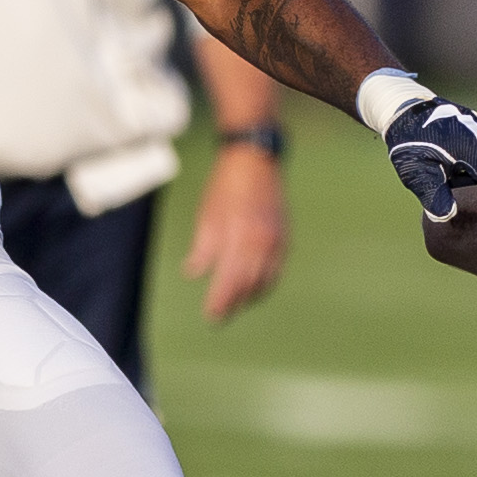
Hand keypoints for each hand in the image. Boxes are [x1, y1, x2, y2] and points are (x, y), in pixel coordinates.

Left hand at [185, 143, 289, 321]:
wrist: (254, 160)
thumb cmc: (225, 186)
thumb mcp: (207, 215)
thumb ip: (203, 247)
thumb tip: (193, 273)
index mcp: (241, 236)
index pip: (231, 279)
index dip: (221, 300)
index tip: (211, 315)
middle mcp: (262, 242)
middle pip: (249, 285)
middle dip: (234, 303)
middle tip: (219, 317)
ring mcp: (277, 240)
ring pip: (265, 281)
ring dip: (249, 296)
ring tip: (234, 305)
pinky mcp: (284, 237)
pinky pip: (275, 270)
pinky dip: (264, 283)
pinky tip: (252, 287)